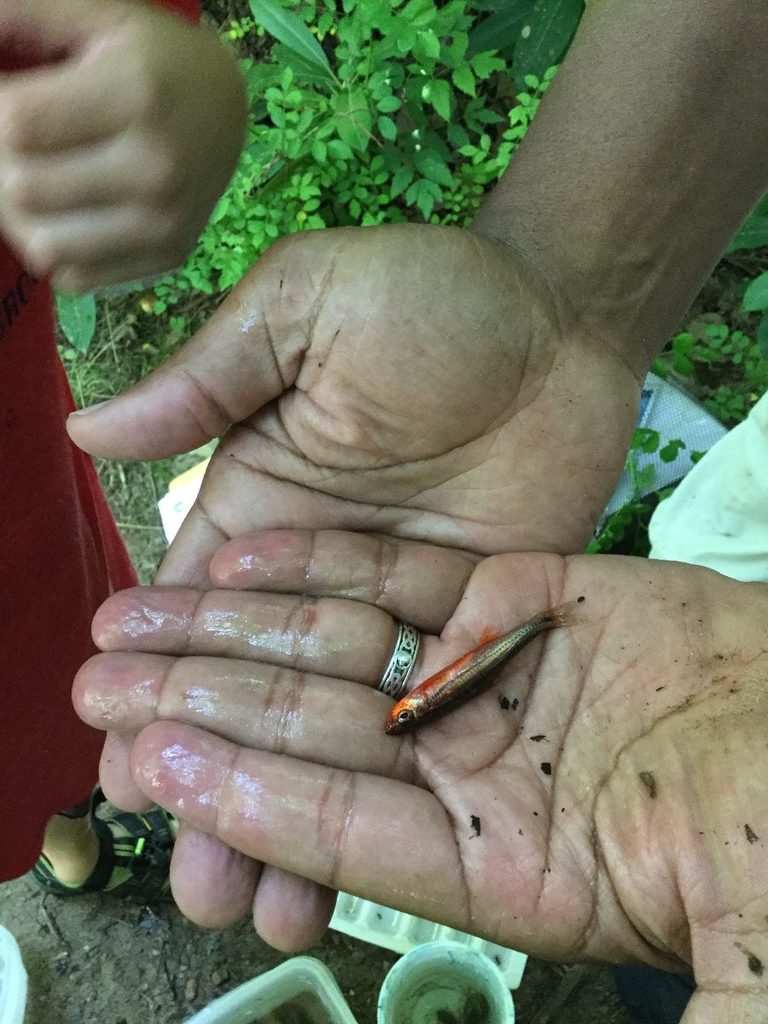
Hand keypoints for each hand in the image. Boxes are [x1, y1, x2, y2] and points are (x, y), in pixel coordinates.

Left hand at [0, 0, 245, 290]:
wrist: (226, 109)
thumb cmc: (150, 59)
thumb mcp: (94, 16)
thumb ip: (23, 14)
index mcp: (137, 97)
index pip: (15, 126)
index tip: (17, 101)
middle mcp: (158, 168)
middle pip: (22, 189)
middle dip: (6, 165)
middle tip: (29, 146)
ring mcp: (167, 222)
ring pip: (43, 246)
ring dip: (26, 219)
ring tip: (44, 182)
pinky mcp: (169, 257)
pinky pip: (75, 278)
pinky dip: (61, 251)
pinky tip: (74, 216)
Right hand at [67, 223, 641, 949]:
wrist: (557, 319)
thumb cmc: (425, 297)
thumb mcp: (302, 309)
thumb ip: (208, 375)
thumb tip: (89, 428)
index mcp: (262, 504)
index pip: (193, 613)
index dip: (156, 687)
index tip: (117, 764)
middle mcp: (320, 572)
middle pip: (254, 693)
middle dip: (212, 777)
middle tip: (178, 871)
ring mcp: (399, 607)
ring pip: (332, 726)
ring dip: (292, 809)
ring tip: (245, 901)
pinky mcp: (472, 626)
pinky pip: (422, 714)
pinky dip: (392, 783)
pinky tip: (359, 861)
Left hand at [76, 529, 767, 1021]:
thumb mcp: (732, 977)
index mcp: (509, 864)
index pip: (346, 830)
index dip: (249, 799)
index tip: (153, 763)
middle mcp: (484, 765)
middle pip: (322, 732)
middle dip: (209, 704)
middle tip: (98, 685)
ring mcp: (505, 675)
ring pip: (352, 647)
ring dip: (242, 626)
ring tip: (135, 616)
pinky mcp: (537, 590)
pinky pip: (419, 573)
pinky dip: (337, 558)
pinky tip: (245, 549)